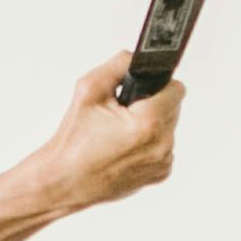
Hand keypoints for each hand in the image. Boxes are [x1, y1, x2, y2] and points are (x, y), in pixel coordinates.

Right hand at [40, 54, 182, 209]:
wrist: (64, 181)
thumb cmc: (73, 140)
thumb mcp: (89, 90)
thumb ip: (118, 65)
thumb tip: (137, 58)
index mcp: (148, 123)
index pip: (176, 89)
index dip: (157, 84)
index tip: (141, 88)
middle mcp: (161, 145)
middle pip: (173, 108)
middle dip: (152, 103)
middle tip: (124, 110)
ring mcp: (162, 162)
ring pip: (169, 128)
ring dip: (151, 123)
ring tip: (121, 130)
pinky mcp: (159, 174)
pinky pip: (163, 147)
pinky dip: (148, 143)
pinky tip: (125, 147)